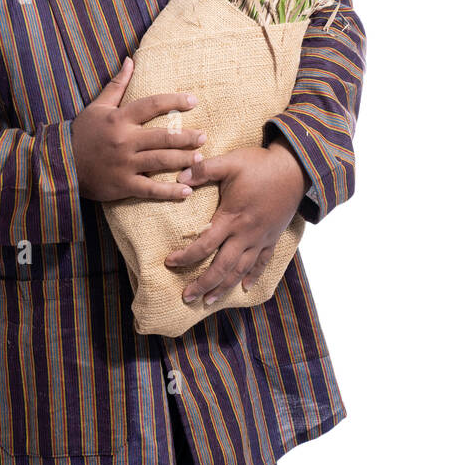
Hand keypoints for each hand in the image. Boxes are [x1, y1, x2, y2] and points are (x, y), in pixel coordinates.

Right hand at [71, 57, 206, 201]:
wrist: (60, 164)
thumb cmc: (82, 133)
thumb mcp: (98, 106)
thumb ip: (117, 84)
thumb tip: (130, 60)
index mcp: (120, 118)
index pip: (152, 105)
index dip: (174, 101)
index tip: (193, 100)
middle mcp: (124, 140)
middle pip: (162, 136)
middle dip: (186, 137)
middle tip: (204, 136)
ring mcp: (124, 163)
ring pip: (160, 161)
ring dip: (183, 160)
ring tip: (200, 159)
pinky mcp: (123, 185)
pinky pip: (150, 189)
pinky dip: (169, 192)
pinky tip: (186, 191)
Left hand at [163, 140, 308, 305]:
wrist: (295, 169)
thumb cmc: (261, 165)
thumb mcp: (230, 162)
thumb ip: (204, 170)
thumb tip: (180, 177)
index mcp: (232, 218)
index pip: (204, 245)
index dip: (185, 256)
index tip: (169, 262)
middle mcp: (246, 234)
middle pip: (222, 267)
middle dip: (203, 285)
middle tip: (187, 298)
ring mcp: (261, 238)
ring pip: (240, 270)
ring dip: (224, 287)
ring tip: (209, 301)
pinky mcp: (273, 237)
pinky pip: (262, 262)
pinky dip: (253, 276)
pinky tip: (245, 287)